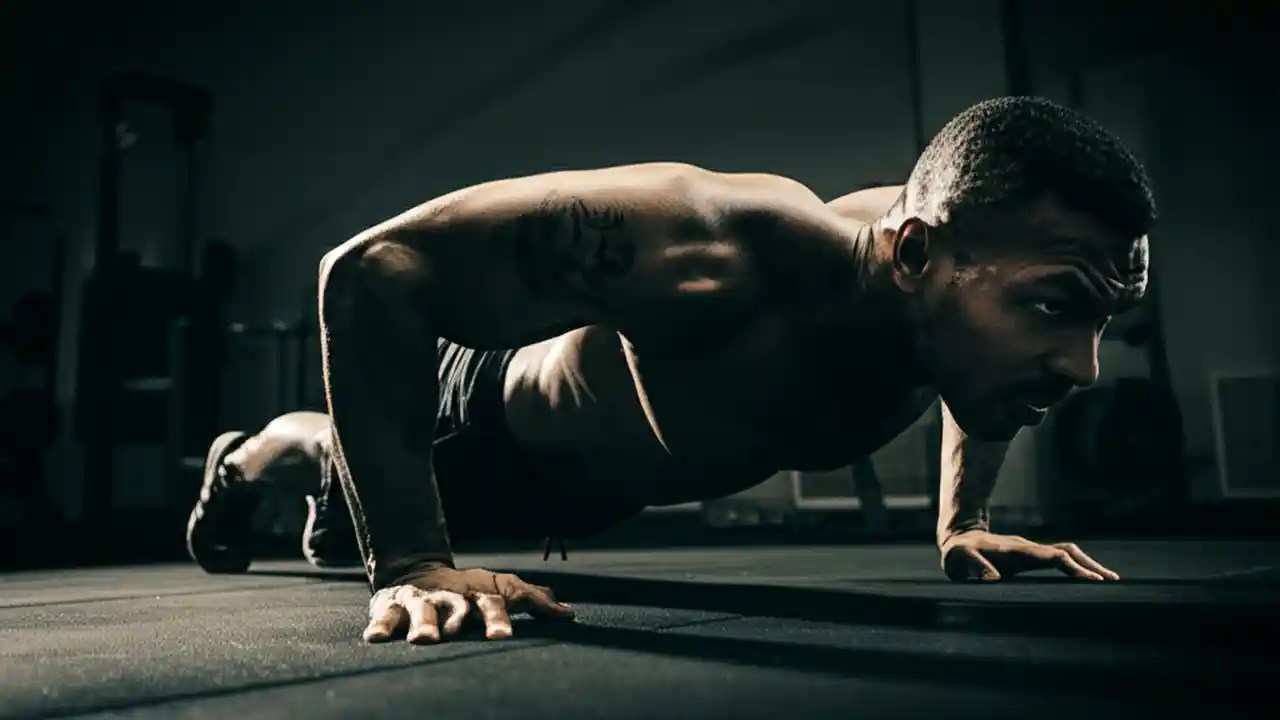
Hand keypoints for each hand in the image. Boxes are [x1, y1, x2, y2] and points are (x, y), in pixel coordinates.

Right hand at [363, 566, 574, 643]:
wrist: (418, 571)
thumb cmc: (467, 590)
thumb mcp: (499, 588)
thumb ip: (531, 599)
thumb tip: (568, 613)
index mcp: (477, 595)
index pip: (492, 604)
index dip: (497, 619)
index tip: (503, 637)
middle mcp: (449, 599)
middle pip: (455, 610)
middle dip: (456, 620)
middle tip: (453, 634)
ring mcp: (420, 602)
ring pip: (421, 612)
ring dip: (422, 624)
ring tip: (423, 640)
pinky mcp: (391, 606)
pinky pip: (384, 617)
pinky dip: (379, 626)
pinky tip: (375, 638)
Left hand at [939, 530, 1119, 581]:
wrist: (959, 537)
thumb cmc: (959, 552)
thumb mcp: (961, 559)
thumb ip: (975, 567)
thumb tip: (993, 579)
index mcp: (1018, 551)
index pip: (1053, 557)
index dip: (1073, 567)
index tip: (1093, 580)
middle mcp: (1029, 548)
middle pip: (1067, 551)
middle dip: (1090, 564)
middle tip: (1113, 580)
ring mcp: (1031, 550)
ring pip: (1066, 552)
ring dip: (1086, 564)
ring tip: (1107, 580)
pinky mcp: (1030, 555)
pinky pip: (1058, 557)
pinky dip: (1075, 565)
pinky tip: (1085, 577)